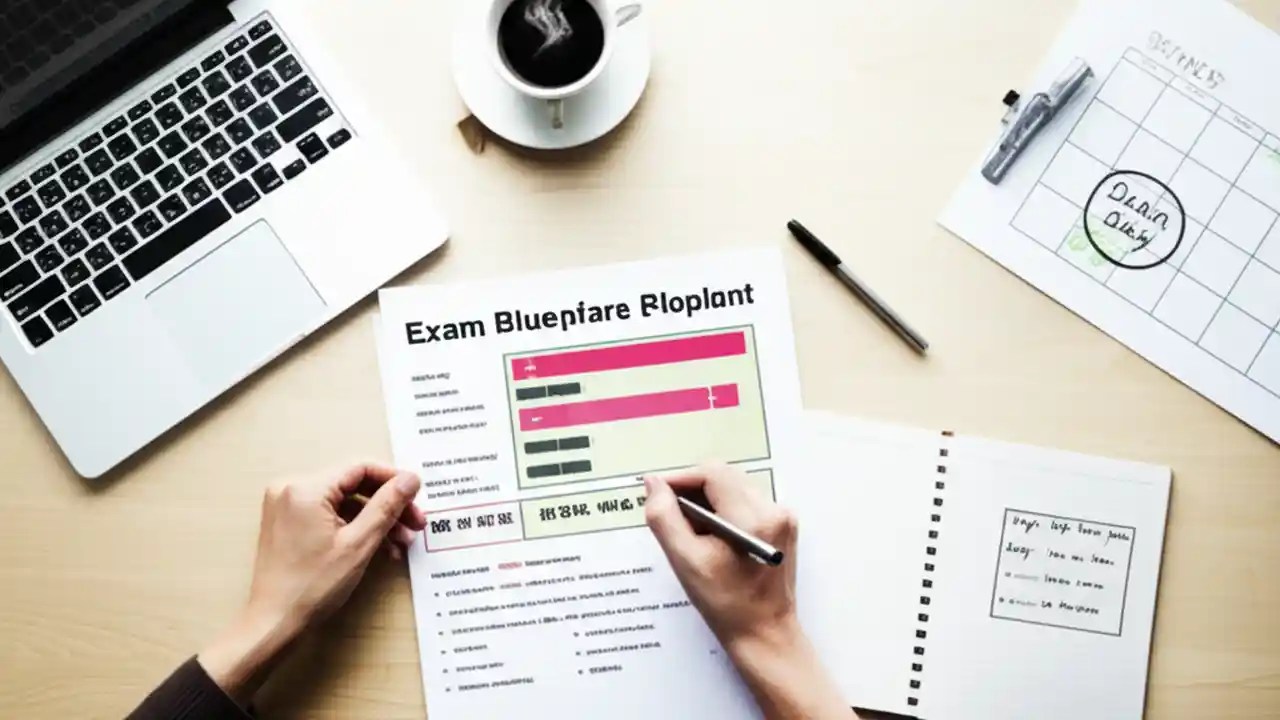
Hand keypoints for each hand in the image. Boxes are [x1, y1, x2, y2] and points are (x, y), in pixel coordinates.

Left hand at [198, 463, 425, 703]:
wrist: (274, 624)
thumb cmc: (312, 587)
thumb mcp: (359, 544)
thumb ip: (387, 506)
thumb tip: (410, 479)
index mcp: (305, 489)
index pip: (360, 468)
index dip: (394, 480)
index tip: (418, 496)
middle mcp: (291, 489)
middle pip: (353, 485)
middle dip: (388, 505)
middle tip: (415, 524)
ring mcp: (287, 506)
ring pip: (344, 502)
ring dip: (375, 519)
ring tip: (401, 543)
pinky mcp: (288, 523)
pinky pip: (329, 515)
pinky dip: (354, 528)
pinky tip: (378, 547)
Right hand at [643, 464, 798, 648]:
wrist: (764, 634)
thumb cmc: (726, 605)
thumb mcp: (686, 562)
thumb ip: (665, 518)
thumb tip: (653, 484)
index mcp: (753, 519)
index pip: (712, 473)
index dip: (680, 479)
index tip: (658, 493)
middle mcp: (774, 511)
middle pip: (724, 476)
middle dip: (694, 490)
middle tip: (671, 514)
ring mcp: (782, 518)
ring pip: (734, 487)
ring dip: (708, 500)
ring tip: (692, 530)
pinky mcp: (782, 526)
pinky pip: (746, 502)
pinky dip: (724, 510)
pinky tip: (712, 537)